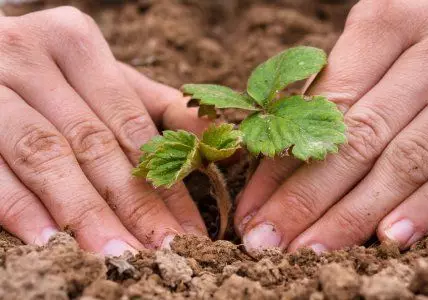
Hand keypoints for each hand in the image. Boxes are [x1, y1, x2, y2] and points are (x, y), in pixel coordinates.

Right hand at [0, 7, 208, 254]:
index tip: (190, 229)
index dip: (165, 181)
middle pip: (94, 144)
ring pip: (46, 156)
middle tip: (163, 252)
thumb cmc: (48, 75)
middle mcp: (31, 56)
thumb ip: (152, 106)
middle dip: (133, 205)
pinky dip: (20, 206)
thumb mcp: (98, 77)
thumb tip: (219, 139)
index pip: (133, 126)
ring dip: (85, 213)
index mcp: (76, 45)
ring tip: (118, 256)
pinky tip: (49, 242)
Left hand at [235, 0, 427, 252]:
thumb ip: (338, 88)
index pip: (323, 108)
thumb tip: (280, 160)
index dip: (283, 163)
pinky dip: (425, 207)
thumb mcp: (375, 39)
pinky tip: (387, 240)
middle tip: (267, 242)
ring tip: (310, 252)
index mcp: (387, 23)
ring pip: (404, 161)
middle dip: (306, 200)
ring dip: (352, 215)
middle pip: (357, 140)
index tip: (251, 208)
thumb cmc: (418, 28)